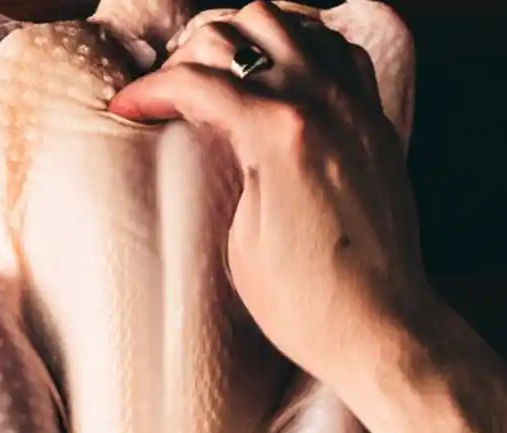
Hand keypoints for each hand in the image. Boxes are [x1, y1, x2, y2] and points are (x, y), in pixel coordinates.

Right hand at [109, 0, 426, 377]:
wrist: (380, 328)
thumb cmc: (306, 303)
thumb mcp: (240, 238)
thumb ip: (230, 166)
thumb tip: (219, 132)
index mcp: (278, 133)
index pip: (194, 79)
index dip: (148, 90)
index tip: (125, 107)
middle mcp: (321, 104)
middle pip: (240, 29)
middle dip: (193, 53)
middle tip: (172, 91)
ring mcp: (355, 107)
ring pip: (291, 20)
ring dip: (247, 37)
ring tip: (224, 73)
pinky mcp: (375, 123)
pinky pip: (338, 51)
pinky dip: (303, 48)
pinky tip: (281, 79)